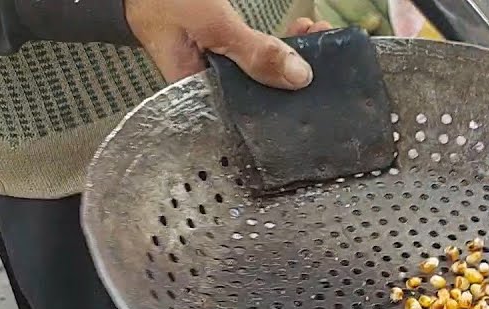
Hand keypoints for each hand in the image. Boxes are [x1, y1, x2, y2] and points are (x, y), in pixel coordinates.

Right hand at [126, 0, 334, 88]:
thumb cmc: (159, 4)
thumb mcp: (212, 26)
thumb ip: (253, 52)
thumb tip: (298, 78)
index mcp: (201, 99)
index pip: (254, 118)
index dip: (288, 108)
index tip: (318, 90)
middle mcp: (214, 90)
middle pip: (265, 96)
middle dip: (299, 77)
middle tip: (328, 55)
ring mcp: (220, 72)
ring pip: (266, 73)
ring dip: (295, 55)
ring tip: (318, 34)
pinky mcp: (227, 54)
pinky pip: (261, 56)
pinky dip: (282, 44)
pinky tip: (301, 32)